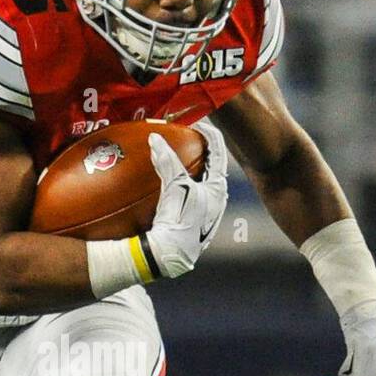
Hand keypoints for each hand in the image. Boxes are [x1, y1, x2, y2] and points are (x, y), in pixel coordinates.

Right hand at [143, 119, 228, 277]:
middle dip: (200, 148)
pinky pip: (190, 194)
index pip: (218, 149)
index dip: (206, 131)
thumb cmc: (178, 219)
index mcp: (219, 187)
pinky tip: (168, 183)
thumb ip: (167, 160)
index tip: (192, 120)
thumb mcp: (175, 186)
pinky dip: (182, 182)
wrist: (171, 255)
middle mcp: (218, 199)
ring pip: (202, 179)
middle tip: (186, 134)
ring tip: (177, 154)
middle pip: (212, 163)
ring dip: (191, 166)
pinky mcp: (194, 221)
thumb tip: (155, 137)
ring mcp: (207, 211)